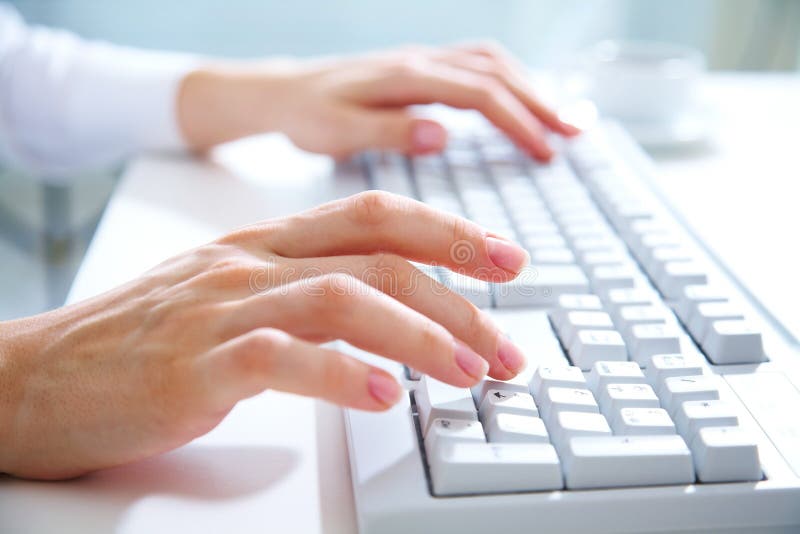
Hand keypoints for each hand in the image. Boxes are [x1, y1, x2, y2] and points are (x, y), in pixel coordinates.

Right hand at [0, 192, 528, 478]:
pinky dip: (341, 374)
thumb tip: (384, 320)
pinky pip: (281, 358)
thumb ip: (300, 293)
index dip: (447, 233)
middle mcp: (252, 265)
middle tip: (507, 342)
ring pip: (342, 299)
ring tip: (471, 371)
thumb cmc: (141, 340)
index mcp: (264, 245)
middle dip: (457, 297)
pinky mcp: (195, 365)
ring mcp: (222, 309)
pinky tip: (385, 395)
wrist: (39, 377)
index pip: (374, 218)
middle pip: (377, 259)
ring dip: (420, 336)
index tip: (504, 260)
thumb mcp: (229, 296)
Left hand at [178, 42, 578, 160]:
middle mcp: (421, 61)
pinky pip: (477, 65)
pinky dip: (510, 81)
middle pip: (496, 70)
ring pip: (492, 62)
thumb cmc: (308, 117)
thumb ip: (386, 133)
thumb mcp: (335, 132)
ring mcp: (424, 61)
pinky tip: (523, 102)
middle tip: (576, 136)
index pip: (478, 92)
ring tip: (565, 120)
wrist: (284, 92)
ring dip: (531, 87)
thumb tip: (442, 135)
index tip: (547, 153)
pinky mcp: (422, 69)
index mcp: (406, 77)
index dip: (518, 121)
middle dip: (540, 101)